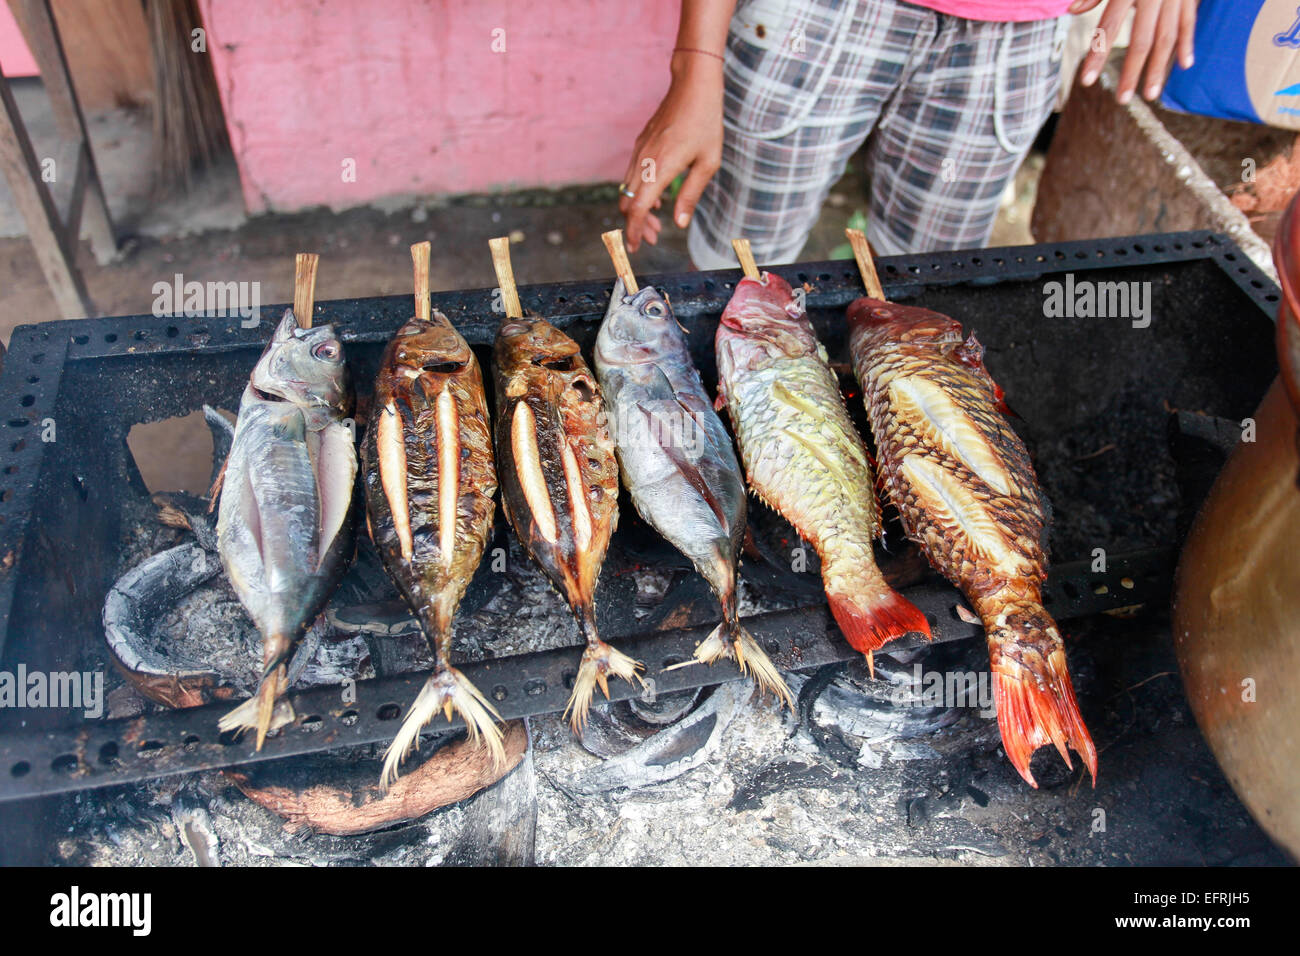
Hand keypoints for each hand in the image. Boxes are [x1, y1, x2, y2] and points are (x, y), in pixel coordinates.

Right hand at [618, 53, 724, 251]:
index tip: (635, 246)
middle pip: (628, 203)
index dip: (634, 231)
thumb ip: (691, 195)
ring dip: (638, 209)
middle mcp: (644, 161)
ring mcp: (640, 151)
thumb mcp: (707, 163)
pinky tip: (658, 198)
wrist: (693, 85)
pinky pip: (633, 175)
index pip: (638, 208)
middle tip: (653, 239)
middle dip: (637, 225)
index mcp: (660, 168)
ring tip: (658, 222)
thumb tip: (678, 222)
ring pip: (628, 190)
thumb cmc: (706, 122)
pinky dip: (640, 192)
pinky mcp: (641, 144)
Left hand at [1072, 0, 1195, 104]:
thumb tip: (1072, 10)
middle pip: (1142, 40)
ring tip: (1150, 94)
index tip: (1085, 81)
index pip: (1109, 27)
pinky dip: (1187, 43)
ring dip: (1159, 68)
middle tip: (1122, 100)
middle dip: (1132, 72)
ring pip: (1168, 37)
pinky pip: (1190, 21)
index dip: (1097, 55)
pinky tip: (1184, 65)